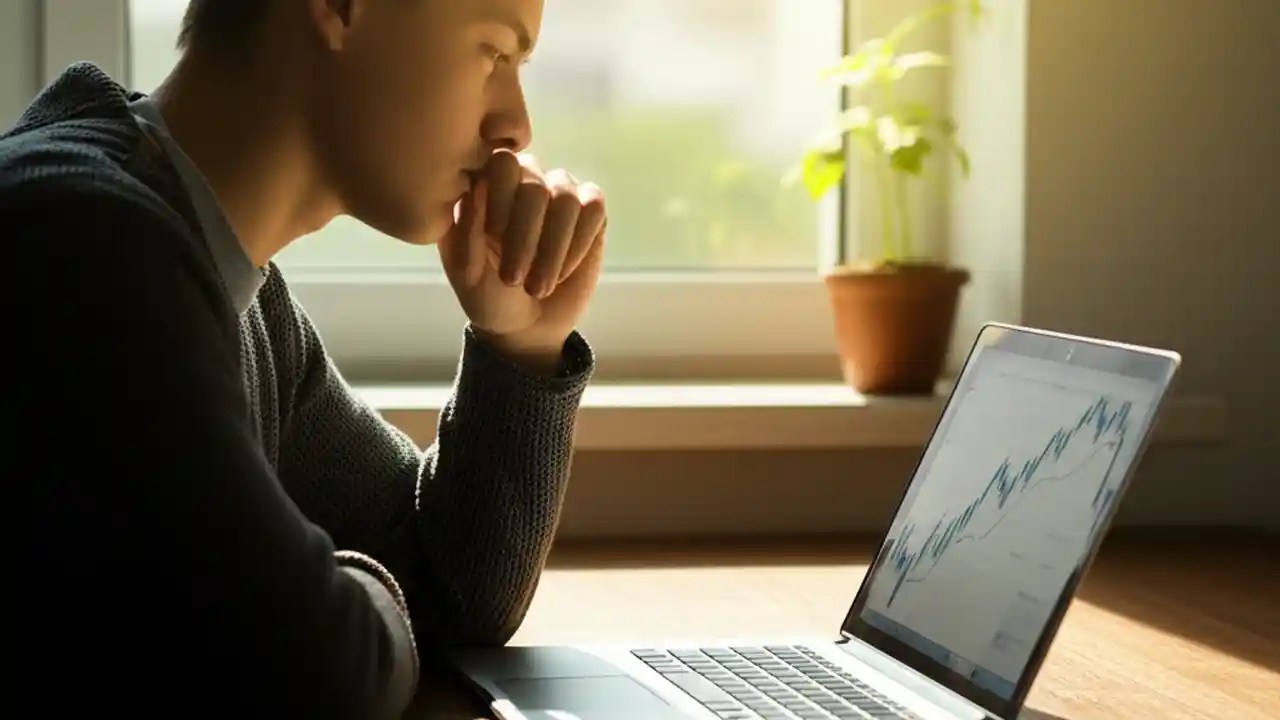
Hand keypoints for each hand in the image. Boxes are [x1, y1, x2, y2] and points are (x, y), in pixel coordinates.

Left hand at [438, 150, 606, 374]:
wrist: (525, 326)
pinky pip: (593, 209)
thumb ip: (466, 231)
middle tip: (512, 279)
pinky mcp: (591, 212)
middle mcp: (527, 180)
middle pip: (534, 183)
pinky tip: (563, 272)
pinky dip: (578, 244)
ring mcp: (561, 193)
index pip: (500, 162)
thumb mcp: (467, 272)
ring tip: (538, 286)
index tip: (492, 236)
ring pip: (566, 199)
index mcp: (488, 185)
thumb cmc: (487, 294)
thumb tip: (474, 189)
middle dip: (524, 237)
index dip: (500, 195)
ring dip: (552, 249)